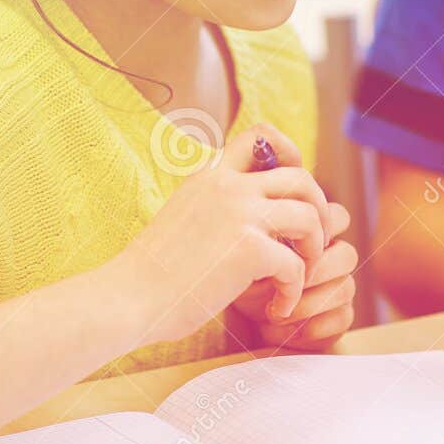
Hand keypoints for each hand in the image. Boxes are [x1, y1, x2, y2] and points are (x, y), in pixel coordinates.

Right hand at [119, 124, 328, 345]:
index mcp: (210, 176)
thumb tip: (250, 217)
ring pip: (309, 216)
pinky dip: (294, 290)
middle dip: (318, 210)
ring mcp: (240, 215)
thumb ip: (217, 207)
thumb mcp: (184, 217)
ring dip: (314, 250)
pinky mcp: (249, 249)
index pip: (261, 135)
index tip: (293, 192)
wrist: (126, 298)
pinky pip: (296, 265)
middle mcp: (227, 187)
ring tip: (299, 276)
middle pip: (301, 177)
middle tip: (311, 244)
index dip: (291, 156)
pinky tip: (277, 308)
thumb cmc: (151, 273)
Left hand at [230, 202, 357, 350]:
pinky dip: (309, 327)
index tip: (281, 243)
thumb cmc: (245, 276)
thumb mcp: (248, 253)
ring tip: (272, 313)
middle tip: (281, 282)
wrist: (242, 316)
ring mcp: (340, 288)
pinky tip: (278, 330)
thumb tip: (274, 240)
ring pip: (347, 288)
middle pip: (349, 255)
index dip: (318, 229)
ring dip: (308, 303)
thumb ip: (268, 237)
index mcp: (318, 234)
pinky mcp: (338, 318)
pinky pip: (343, 319)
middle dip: (315, 270)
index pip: (338, 218)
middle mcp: (335, 259)